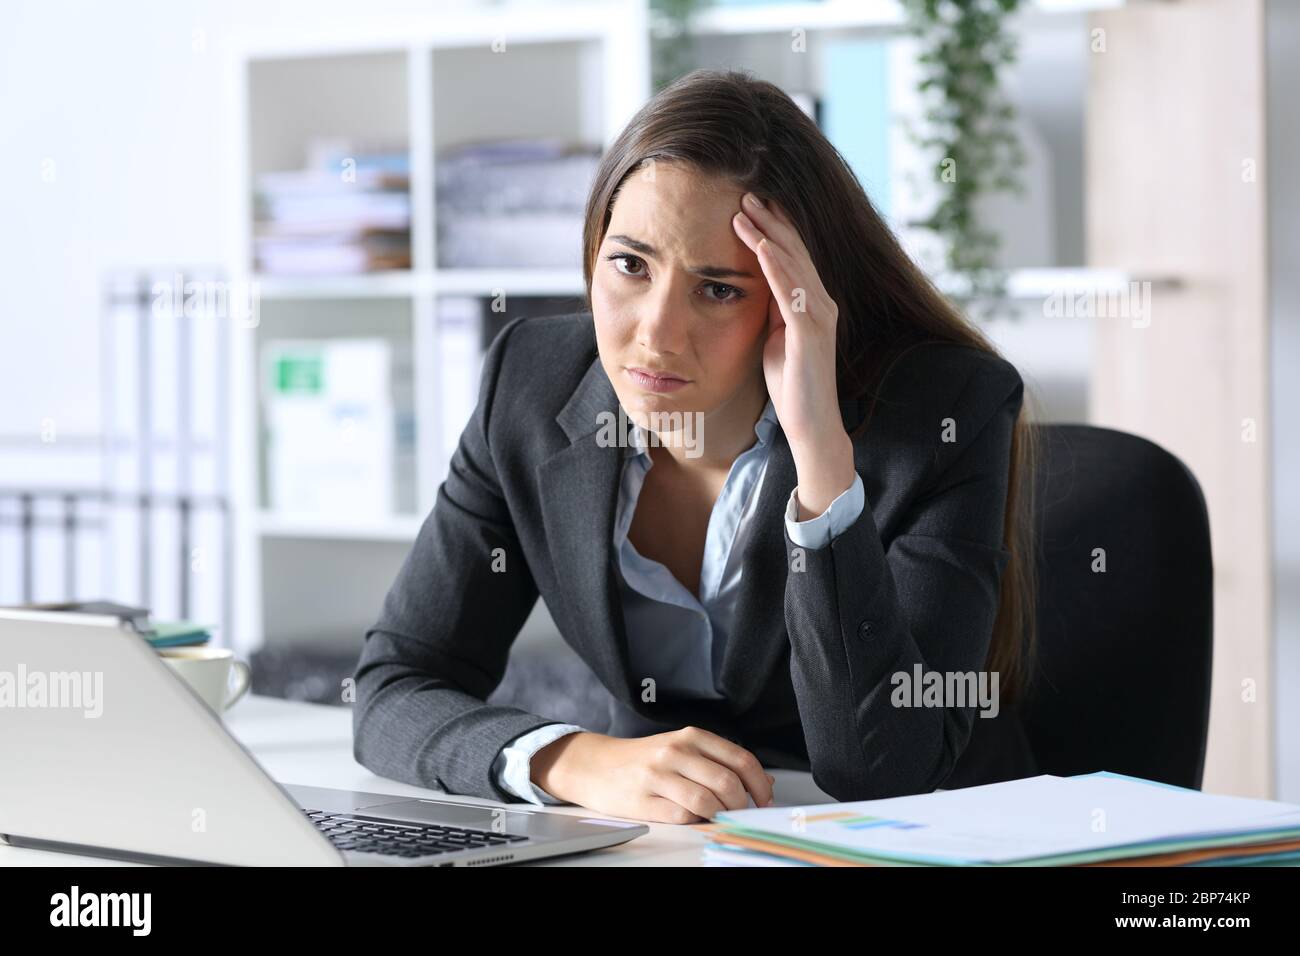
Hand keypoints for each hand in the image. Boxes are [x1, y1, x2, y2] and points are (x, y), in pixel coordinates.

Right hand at [531, 726, 775, 823]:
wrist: (596, 765)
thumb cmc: (644, 759)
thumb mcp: (683, 749)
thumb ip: (720, 760)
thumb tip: (764, 782)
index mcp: (691, 736)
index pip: (740, 759)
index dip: (759, 784)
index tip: (765, 800)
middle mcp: (675, 751)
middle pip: (727, 783)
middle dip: (741, 804)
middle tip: (740, 813)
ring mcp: (658, 776)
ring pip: (706, 802)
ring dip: (719, 816)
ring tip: (717, 817)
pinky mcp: (644, 801)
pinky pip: (682, 817)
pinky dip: (695, 823)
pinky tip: (692, 818)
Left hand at [733, 192, 855, 516]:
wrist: (810, 425)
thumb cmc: (791, 384)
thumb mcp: (773, 337)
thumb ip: (770, 310)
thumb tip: (752, 285)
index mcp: (811, 303)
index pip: (791, 256)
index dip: (772, 228)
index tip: (748, 205)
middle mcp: (821, 303)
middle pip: (794, 251)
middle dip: (770, 220)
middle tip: (746, 192)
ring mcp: (819, 316)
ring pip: (793, 264)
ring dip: (769, 234)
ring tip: (745, 209)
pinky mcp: (812, 333)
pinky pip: (792, 292)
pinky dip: (776, 266)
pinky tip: (762, 245)